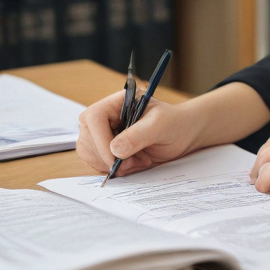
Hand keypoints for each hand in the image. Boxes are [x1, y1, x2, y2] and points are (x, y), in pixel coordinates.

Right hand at [77, 91, 199, 176]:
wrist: (182, 134)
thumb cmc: (174, 123)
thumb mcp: (161, 125)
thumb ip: (139, 135)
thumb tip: (115, 149)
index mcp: (118, 102)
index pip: (94, 118)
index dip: (100, 140)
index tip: (115, 158)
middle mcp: (107, 115)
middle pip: (87, 138)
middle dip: (107, 156)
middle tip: (133, 162)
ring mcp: (104, 132)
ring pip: (88, 152)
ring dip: (109, 164)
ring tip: (136, 161)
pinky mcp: (106, 147)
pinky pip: (96, 162)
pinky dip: (111, 168)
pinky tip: (132, 164)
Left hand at [252, 121, 269, 206]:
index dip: (268, 156)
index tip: (265, 170)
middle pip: (267, 148)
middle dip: (259, 166)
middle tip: (258, 182)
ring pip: (264, 160)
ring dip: (259, 176)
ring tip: (264, 189)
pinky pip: (268, 174)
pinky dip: (263, 185)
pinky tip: (269, 193)